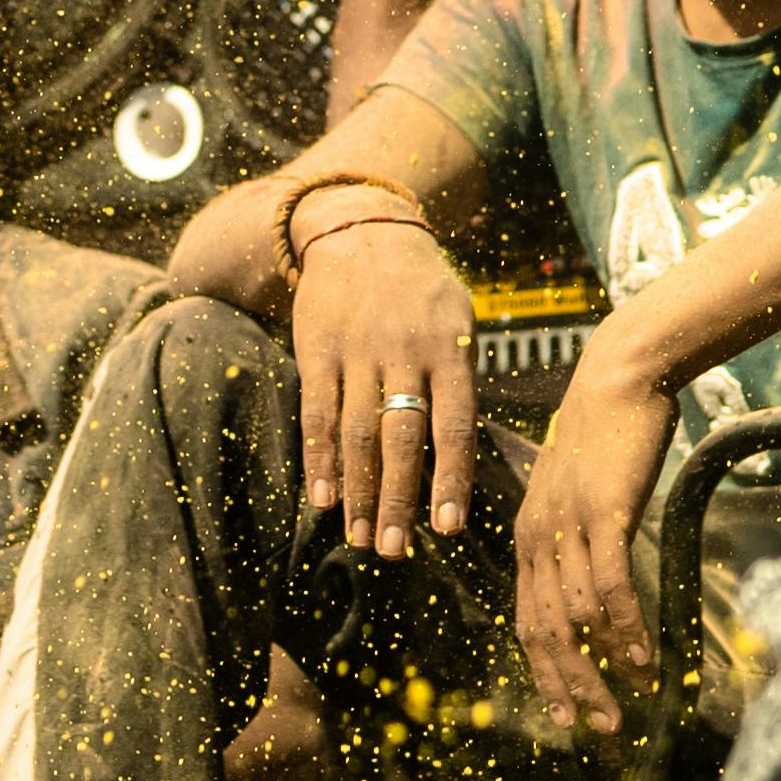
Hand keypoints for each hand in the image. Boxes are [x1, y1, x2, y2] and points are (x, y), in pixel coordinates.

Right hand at [295, 219, 480, 554]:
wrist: (363, 230)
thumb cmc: (422, 289)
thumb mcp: (459, 321)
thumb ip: (460, 381)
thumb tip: (462, 455)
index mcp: (450, 349)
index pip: (455, 426)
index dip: (450, 480)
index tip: (447, 529)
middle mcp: (405, 353)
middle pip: (402, 438)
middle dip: (398, 499)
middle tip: (395, 550)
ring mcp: (359, 351)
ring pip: (357, 433)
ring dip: (358, 491)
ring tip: (360, 537)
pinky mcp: (319, 350)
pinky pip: (318, 413)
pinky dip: (320, 458)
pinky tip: (322, 497)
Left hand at [512, 335, 678, 731]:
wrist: (620, 378)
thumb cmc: (607, 434)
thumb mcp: (581, 493)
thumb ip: (582, 539)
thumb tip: (600, 588)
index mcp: (530, 536)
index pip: (528, 619)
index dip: (548, 671)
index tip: (570, 711)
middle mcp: (538, 537)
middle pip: (546, 630)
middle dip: (572, 683)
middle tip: (600, 724)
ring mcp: (566, 526)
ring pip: (576, 616)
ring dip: (606, 663)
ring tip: (634, 694)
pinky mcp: (601, 513)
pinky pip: (610, 587)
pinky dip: (626, 629)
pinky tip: (646, 657)